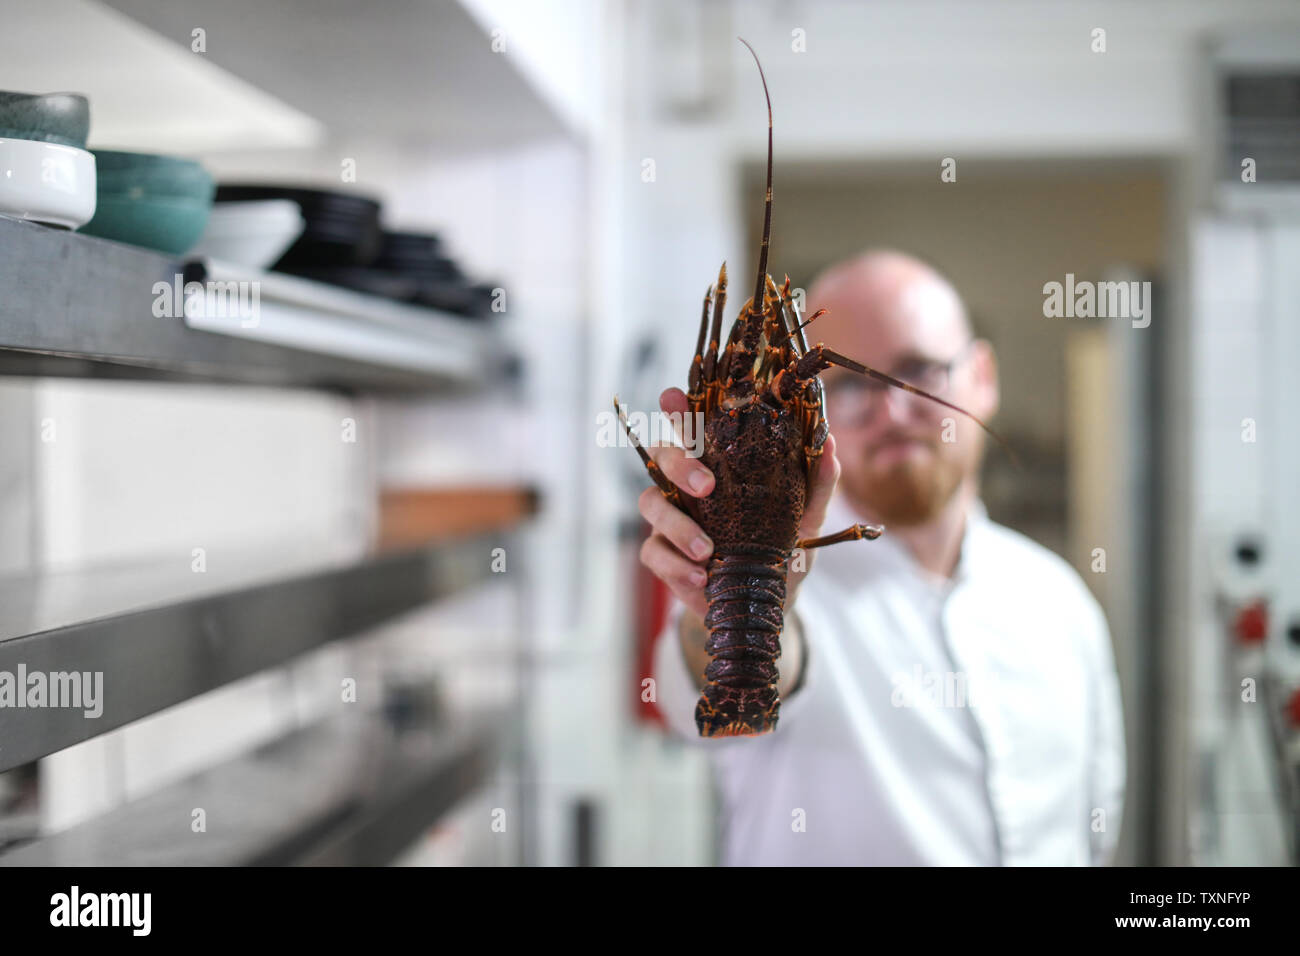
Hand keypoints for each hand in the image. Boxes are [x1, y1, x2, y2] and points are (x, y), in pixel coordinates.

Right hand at [637, 386, 841, 618]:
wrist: (770, 604)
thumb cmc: (786, 550)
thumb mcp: (808, 518)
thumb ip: (818, 484)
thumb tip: (830, 445)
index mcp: (718, 464)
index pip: (694, 427)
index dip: (679, 408)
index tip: (673, 397)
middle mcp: (686, 484)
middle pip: (662, 455)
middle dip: (678, 464)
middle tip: (706, 486)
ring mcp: (670, 518)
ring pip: (651, 503)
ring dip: (677, 524)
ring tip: (707, 550)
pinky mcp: (663, 555)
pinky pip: (653, 552)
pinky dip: (674, 564)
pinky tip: (700, 575)